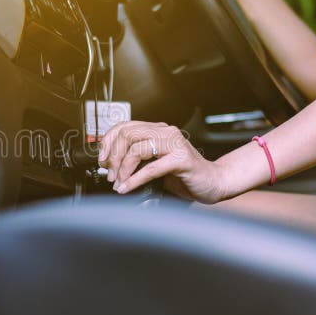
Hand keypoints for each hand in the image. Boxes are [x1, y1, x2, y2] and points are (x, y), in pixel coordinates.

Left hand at [98, 121, 226, 203]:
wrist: (213, 182)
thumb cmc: (184, 175)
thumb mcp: (155, 163)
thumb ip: (137, 159)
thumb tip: (109, 165)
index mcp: (158, 130)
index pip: (125, 126)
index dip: (109, 141)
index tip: (101, 159)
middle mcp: (166, 132)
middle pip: (127, 135)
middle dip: (113, 156)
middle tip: (109, 173)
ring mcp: (175, 144)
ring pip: (137, 149)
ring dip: (122, 169)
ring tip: (118, 183)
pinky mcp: (182, 159)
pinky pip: (151, 168)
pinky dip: (134, 180)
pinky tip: (127, 188)